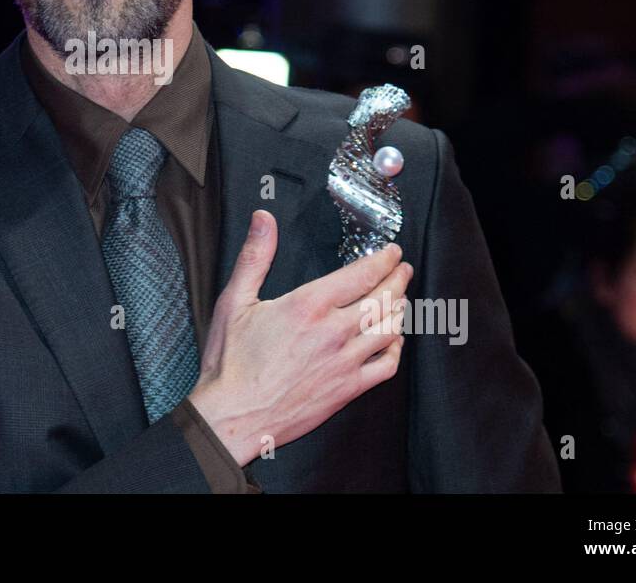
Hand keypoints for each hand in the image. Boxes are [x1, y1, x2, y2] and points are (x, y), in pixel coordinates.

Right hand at [188, 209, 411, 466]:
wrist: (234, 415)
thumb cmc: (231, 363)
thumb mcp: (234, 300)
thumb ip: (255, 256)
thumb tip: (263, 220)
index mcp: (308, 306)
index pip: (361, 275)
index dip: (384, 260)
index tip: (393, 253)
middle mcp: (333, 332)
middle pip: (383, 299)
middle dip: (398, 280)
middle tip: (404, 270)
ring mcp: (344, 363)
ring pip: (389, 330)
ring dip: (400, 310)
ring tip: (400, 299)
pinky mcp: (347, 389)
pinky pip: (386, 366)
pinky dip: (396, 349)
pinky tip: (393, 341)